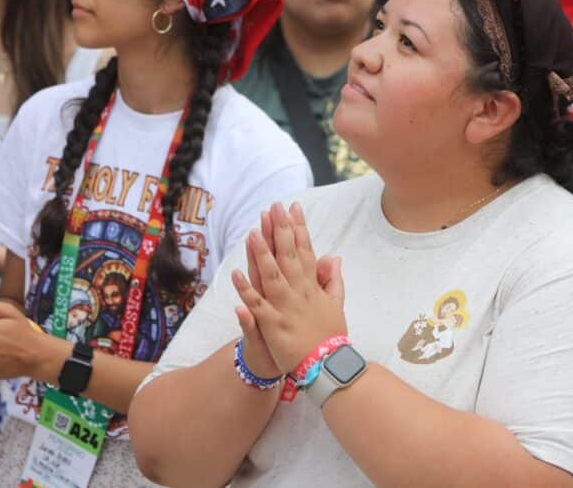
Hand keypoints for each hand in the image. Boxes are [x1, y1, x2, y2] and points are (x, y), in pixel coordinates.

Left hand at [231, 203, 345, 375]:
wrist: (326, 366)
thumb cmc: (330, 335)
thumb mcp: (336, 304)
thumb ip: (333, 279)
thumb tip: (335, 257)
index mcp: (312, 285)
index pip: (306, 250)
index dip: (299, 228)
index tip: (293, 207)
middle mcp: (299, 291)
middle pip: (288, 255)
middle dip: (280, 230)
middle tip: (274, 206)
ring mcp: (285, 306)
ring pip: (271, 275)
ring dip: (262, 253)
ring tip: (252, 232)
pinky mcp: (272, 323)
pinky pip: (256, 304)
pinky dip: (246, 290)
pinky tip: (236, 274)